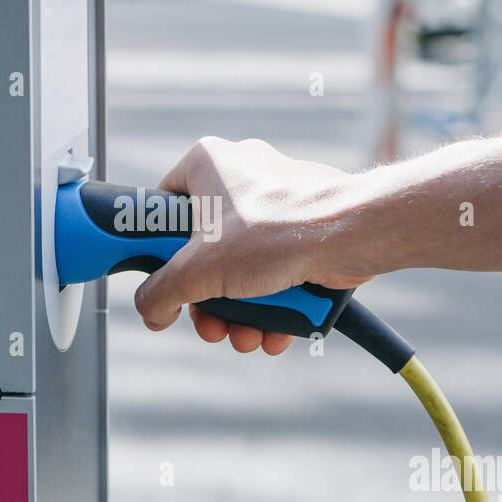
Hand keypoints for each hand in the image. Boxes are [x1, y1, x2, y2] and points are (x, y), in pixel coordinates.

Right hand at [133, 137, 371, 353]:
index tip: (158, 277)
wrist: (351, 234)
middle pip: (203, 251)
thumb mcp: (199, 269)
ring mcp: (275, 206)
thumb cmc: (278, 229)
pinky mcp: (302, 232)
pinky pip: (274, 273)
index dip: (157, 246)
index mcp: (207, 164)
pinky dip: (271, 307)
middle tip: (208, 323)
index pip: (163, 204)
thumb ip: (161, 292)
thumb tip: (150, 311)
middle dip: (207, 299)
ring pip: (241, 269)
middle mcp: (241, 178)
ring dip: (239, 312)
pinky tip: (272, 333)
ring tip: (244, 337)